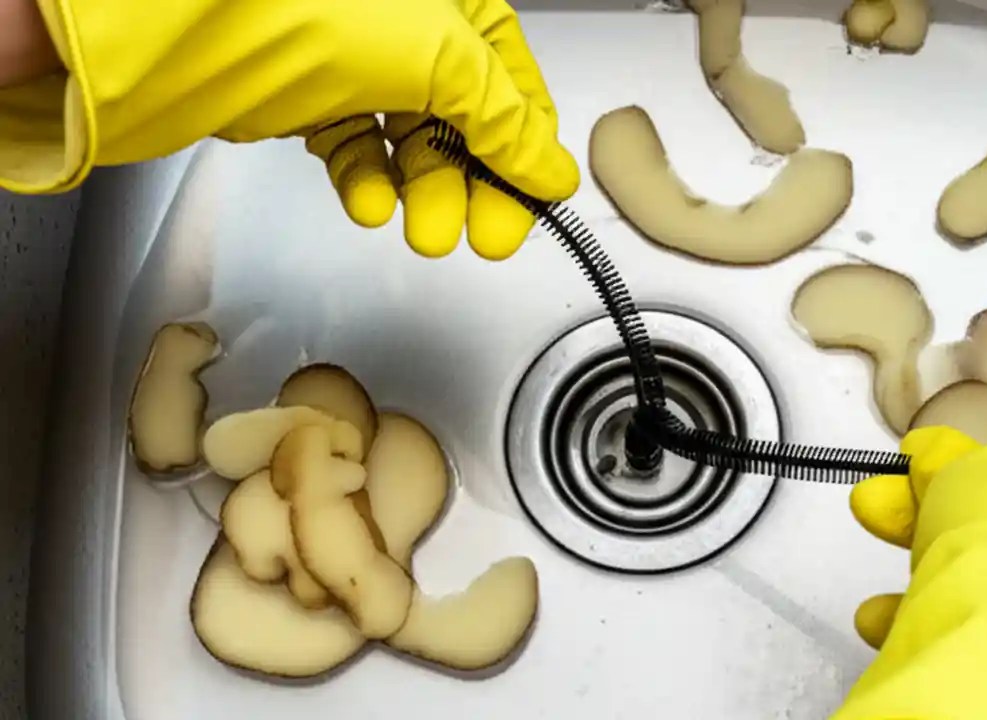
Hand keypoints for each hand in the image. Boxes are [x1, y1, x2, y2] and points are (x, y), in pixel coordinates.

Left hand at [0, 0, 577, 258]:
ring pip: (411, 142)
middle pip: (466, 122)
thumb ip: (504, 120)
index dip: (526, 148)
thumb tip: (550, 171)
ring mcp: (357, 61)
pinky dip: (367, 182)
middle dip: (476, 185)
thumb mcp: (442, 56)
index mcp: (455, 2)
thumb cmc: (306, 4)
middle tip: (482, 236)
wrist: (186, 23)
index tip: (533, 203)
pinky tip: (370, 205)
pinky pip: (353, 148)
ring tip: (425, 232)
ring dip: (425, 193)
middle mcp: (410, 27)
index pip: (513, 85)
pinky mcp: (310, 98)